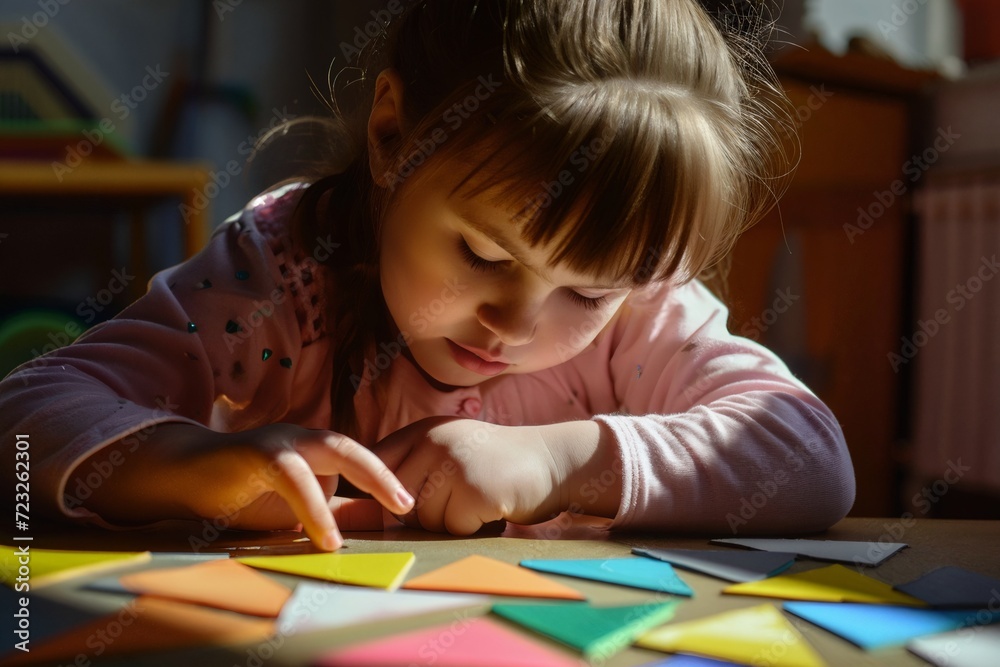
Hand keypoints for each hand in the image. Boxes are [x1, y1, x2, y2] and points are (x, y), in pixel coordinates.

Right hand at [73, 423, 413, 550]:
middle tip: (408, 503)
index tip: (409, 506)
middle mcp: (302, 438)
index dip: (384, 480)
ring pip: (332, 453)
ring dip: (362, 482)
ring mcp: (281, 440)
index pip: (357, 461)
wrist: (180, 476)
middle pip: (352, 448)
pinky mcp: (257, 451)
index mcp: (313, 451)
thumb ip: (319, 512)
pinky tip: (326, 537)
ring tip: (386, 513)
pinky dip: (313, 508)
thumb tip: (355, 535)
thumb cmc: (237, 494)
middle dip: (384, 473)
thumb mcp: (287, 508)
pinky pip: (294, 477)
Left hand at [371, 416, 565, 534]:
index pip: (373, 468)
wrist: (551, 460)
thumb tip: (344, 511)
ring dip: (451, 522)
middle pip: (397, 505)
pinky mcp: (472, 487)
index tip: (385, 508)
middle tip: (460, 498)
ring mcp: (452, 462)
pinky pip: (453, 528)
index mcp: (420, 432)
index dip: (375, 495)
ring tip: (477, 500)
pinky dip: (472, 527)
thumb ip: (406, 473)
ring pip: (425, 521)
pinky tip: (492, 507)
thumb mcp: (446, 454)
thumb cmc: (493, 466)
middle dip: (425, 515)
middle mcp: (431, 441)